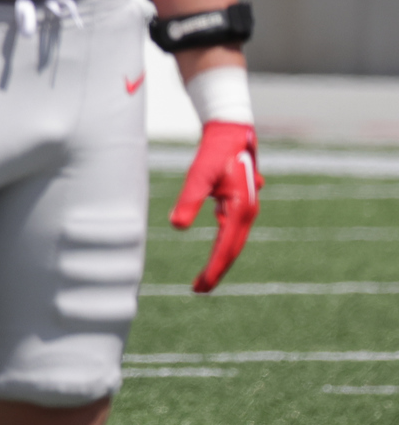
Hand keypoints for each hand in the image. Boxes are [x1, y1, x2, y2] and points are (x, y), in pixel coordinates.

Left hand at [173, 120, 262, 292]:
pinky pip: (231, 232)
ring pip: (232, 242)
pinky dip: (222, 245)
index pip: (226, 248)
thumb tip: (176, 226)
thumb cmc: (215, 153)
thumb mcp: (198, 175)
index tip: (201, 288)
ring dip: (219, 260)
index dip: (214, 269)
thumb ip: (189, 200)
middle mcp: (248, 213)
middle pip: (232, 250)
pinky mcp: (239, 204)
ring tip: (203, 279)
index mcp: (241, 210)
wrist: (231, 133)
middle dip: (216, 271)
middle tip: (198, 290)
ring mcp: (246, 210)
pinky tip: (213, 253)